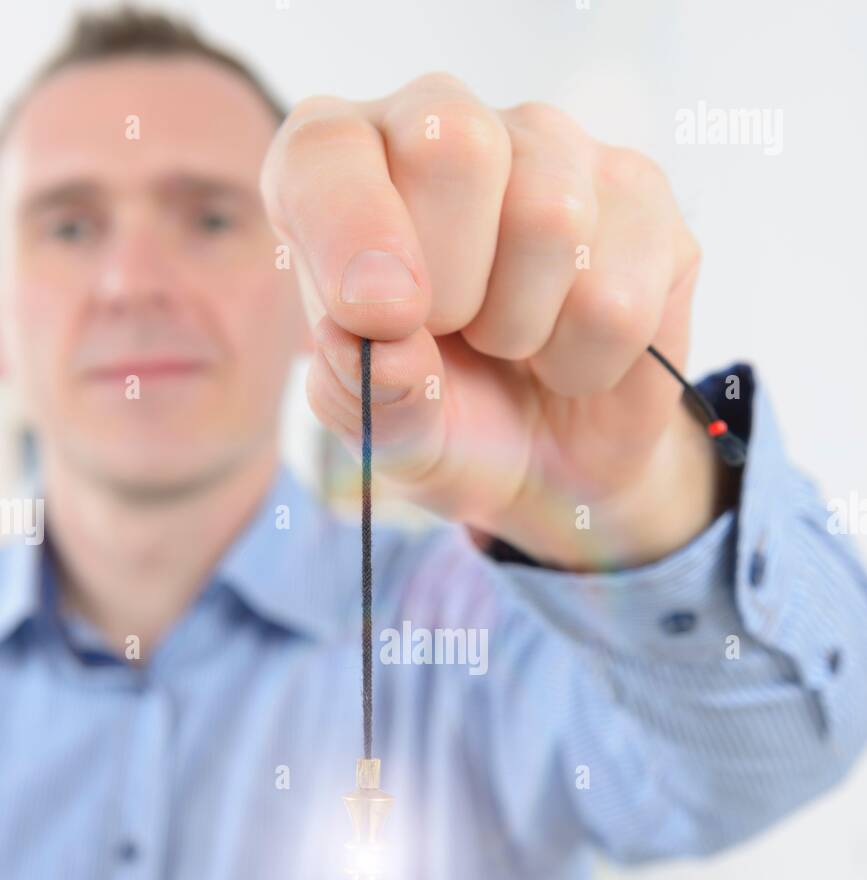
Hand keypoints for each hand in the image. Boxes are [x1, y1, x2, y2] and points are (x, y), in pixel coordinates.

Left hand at [260, 72, 726, 569]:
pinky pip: (622, 290)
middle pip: (455, 144)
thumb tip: (377, 346)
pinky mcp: (641, 194)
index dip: (351, 231)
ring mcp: (554, 151)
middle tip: (453, 334)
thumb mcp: (385, 434)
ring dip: (523, 329)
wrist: (547, 463)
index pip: (327, 149)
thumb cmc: (445, 421)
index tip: (383, 318)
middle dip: (453, 284)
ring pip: (552, 215)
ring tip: (511, 346)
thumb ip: (363, 395)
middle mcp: (447, 127)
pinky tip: (570, 352)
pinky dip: (590, 360)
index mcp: (346, 168)